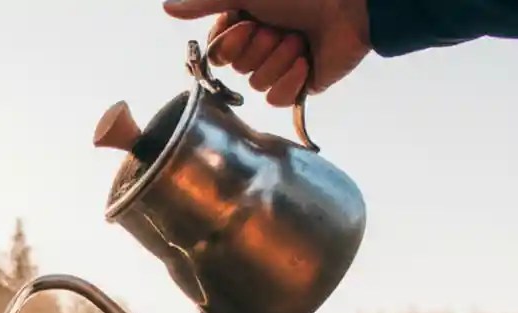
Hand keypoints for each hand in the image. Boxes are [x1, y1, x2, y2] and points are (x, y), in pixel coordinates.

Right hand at [162, 0, 371, 106]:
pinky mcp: (299, 87)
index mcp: (245, 25)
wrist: (350, 9)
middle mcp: (260, 47)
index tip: (246, 23)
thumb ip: (205, 3)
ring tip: (300, 40)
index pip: (217, 53)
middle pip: (237, 69)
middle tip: (280, 28)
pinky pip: (278, 99)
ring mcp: (280, 68)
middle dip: (261, 47)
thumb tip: (167, 7)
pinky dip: (293, 79)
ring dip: (280, 60)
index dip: (230, 43)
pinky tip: (307, 60)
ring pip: (257, 84)